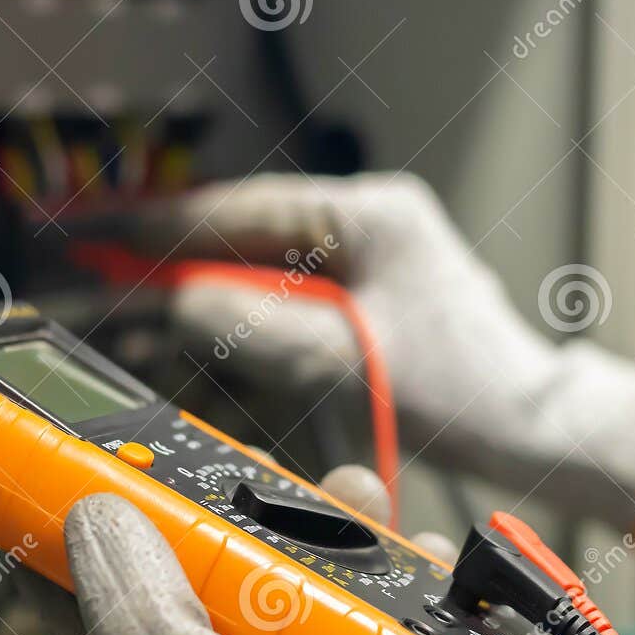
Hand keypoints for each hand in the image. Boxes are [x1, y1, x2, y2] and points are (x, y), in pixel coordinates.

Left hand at [27, 466, 578, 634]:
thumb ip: (153, 632)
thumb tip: (96, 524)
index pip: (144, 608)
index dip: (145, 529)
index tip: (148, 460)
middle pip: (253, 587)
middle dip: (280, 522)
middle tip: (310, 490)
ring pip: (344, 597)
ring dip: (373, 550)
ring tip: (401, 537)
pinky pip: (424, 629)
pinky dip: (444, 595)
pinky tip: (458, 590)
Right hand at [156, 173, 634, 531]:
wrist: (527, 425)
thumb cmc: (466, 390)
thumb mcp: (347, 358)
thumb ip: (260, 326)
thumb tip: (183, 302)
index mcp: (372, 214)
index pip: (246, 209)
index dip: (169, 225)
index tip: (110, 236)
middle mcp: (372, 220)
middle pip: (251, 228)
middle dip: (180, 252)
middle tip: (107, 267)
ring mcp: (374, 253)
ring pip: (267, 260)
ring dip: (210, 282)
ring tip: (141, 298)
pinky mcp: (373, 291)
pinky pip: (292, 289)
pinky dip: (248, 306)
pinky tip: (206, 321)